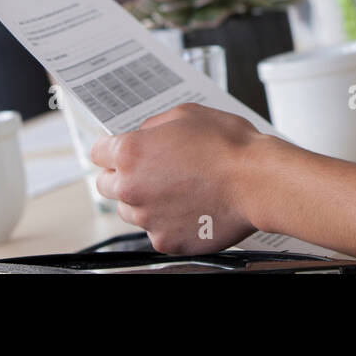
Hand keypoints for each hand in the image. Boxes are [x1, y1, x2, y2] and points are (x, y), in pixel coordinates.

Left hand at [91, 103, 263, 253]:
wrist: (257, 182)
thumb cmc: (229, 146)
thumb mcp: (187, 114)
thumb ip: (154, 125)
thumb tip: (144, 135)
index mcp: (131, 153)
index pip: (98, 153)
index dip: (112, 150)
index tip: (119, 153)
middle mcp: (132, 188)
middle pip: (107, 186)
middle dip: (124, 177)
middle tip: (153, 170)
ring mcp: (148, 219)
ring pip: (131, 211)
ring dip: (146, 201)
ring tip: (179, 188)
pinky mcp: (166, 241)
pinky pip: (157, 231)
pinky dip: (169, 221)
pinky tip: (191, 206)